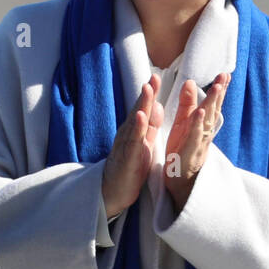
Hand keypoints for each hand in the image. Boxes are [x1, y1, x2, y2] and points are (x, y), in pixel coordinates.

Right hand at [101, 73, 162, 218]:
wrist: (112, 193)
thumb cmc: (129, 169)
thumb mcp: (142, 145)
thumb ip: (148, 127)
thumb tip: (155, 106)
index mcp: (135, 133)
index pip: (143, 110)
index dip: (150, 94)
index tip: (157, 77)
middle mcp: (128, 136)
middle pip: (138, 111)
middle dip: (147, 94)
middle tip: (154, 76)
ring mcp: (126, 146)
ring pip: (134, 122)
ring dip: (141, 105)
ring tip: (147, 89)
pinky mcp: (127, 158)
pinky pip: (133, 141)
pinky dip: (136, 128)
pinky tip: (140, 116)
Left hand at [164, 73, 228, 212]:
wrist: (178, 182)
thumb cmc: (181, 151)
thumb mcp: (182, 125)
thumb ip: (186, 105)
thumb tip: (189, 82)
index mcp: (200, 126)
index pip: (212, 105)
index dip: (219, 90)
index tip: (225, 74)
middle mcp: (203, 134)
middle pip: (213, 111)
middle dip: (219, 94)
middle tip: (225, 76)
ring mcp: (198, 144)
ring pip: (206, 122)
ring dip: (211, 105)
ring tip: (216, 88)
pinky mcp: (188, 154)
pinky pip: (193, 138)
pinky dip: (196, 125)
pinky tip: (198, 112)